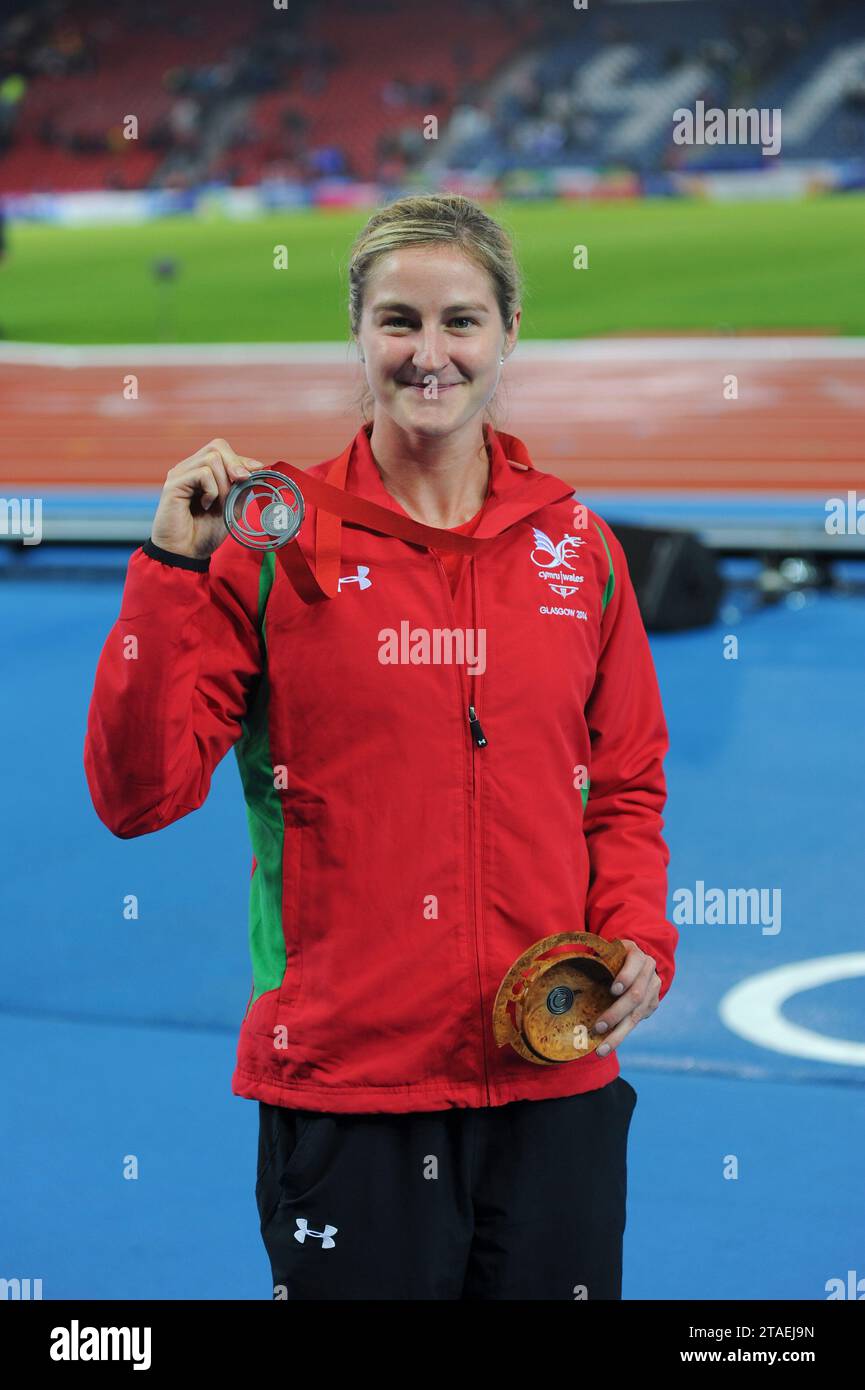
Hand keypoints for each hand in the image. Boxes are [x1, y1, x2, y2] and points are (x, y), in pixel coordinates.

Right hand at [150, 437, 262, 559]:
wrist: (187, 554)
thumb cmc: (205, 533)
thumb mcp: (231, 508)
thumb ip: (241, 488)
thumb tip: (256, 467)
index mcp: (201, 472)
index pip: (222, 449)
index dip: (241, 459)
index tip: (256, 472)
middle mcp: (189, 468)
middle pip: (217, 446)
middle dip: (235, 464)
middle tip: (241, 483)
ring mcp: (180, 474)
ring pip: (212, 459)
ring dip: (223, 484)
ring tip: (216, 504)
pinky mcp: (173, 484)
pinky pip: (202, 474)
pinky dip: (211, 490)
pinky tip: (205, 506)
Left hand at [591, 938, 660, 1055]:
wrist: (637, 964)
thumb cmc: (612, 958)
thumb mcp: (606, 953)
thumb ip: (593, 958)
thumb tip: (554, 963)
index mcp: (637, 955)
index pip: (635, 963)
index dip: (626, 977)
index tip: (613, 990)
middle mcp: (649, 972)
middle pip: (636, 995)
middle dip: (616, 1013)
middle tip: (598, 1027)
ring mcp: (653, 990)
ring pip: (636, 1015)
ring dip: (618, 1034)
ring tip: (602, 1049)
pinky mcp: (652, 1005)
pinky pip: (636, 1022)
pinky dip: (621, 1034)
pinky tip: (608, 1045)